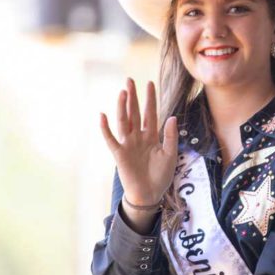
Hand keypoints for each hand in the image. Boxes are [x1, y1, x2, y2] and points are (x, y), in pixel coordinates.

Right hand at [100, 78, 177, 207]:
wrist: (149, 194)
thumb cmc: (161, 176)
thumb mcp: (171, 155)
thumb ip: (170, 136)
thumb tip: (172, 117)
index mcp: (151, 136)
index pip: (150, 113)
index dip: (150, 99)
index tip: (150, 83)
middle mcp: (138, 137)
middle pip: (134, 113)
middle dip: (133, 97)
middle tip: (130, 80)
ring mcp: (128, 144)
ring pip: (124, 122)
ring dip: (122, 107)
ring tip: (122, 92)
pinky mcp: (119, 154)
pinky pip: (111, 139)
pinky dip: (105, 128)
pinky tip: (102, 115)